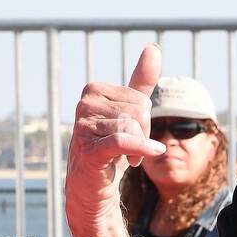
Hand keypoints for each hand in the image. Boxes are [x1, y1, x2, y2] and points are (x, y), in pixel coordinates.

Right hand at [65, 44, 166, 231]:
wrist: (93, 188)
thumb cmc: (111, 149)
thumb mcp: (128, 112)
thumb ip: (140, 81)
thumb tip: (153, 47)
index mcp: (94, 90)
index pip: (141, 99)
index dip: (145, 122)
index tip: (131, 134)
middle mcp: (85, 104)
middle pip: (140, 112)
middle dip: (144, 135)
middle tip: (131, 149)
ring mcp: (84, 127)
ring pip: (134, 127)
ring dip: (139, 149)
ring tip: (126, 158)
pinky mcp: (89, 150)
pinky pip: (123, 140)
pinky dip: (142, 148)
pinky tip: (152, 153)